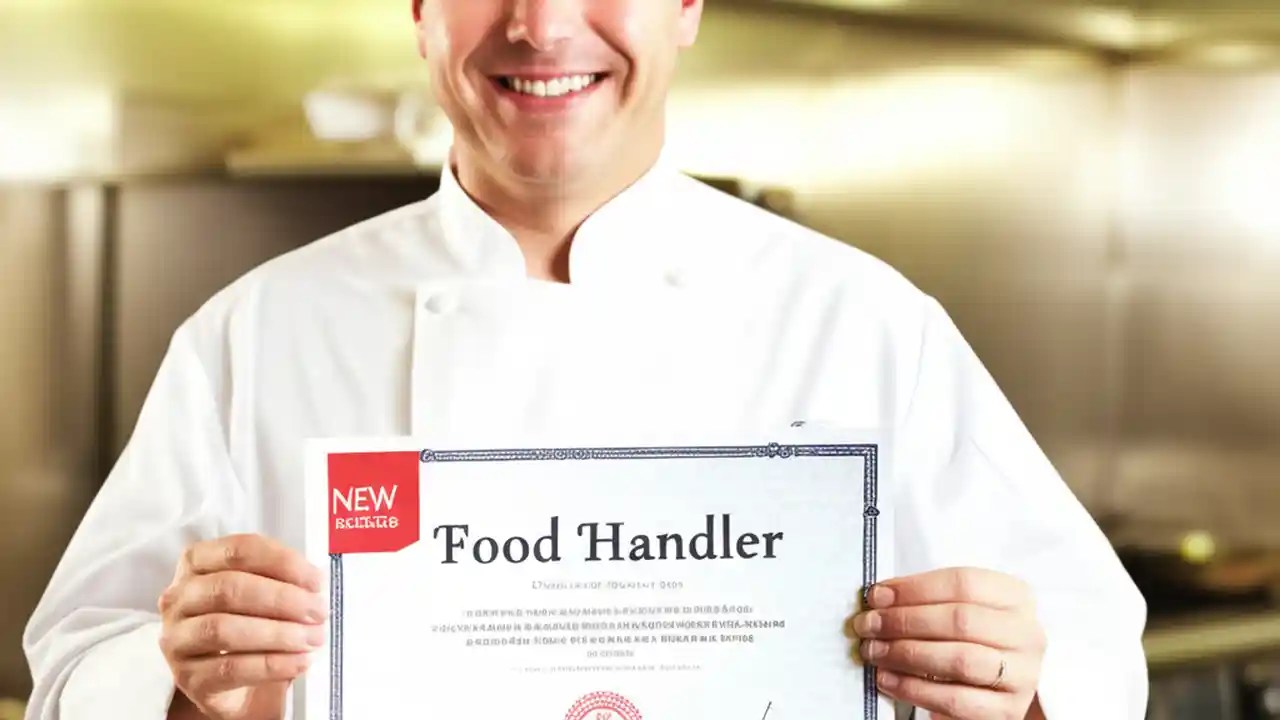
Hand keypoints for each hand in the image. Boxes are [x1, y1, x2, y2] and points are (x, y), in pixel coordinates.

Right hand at [158, 534, 326, 719]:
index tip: (315, 580)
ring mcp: (176, 638)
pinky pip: (229, 668)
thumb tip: (314, 583)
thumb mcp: (261, 595)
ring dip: (278, 633)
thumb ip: (282, 580)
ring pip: (224, 629)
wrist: (233, 686)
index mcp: (197, 563)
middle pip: (229, 589)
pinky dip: (271, 665)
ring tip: (313, 638)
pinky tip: (299, 662)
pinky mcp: (185, 676)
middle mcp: (179, 597)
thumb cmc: (249, 627)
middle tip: (318, 611)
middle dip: (282, 599)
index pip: (238, 550)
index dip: (281, 562)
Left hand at [847, 567, 1045, 719]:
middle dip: (904, 621)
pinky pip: (956, 700)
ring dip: (907, 654)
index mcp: (1016, 597)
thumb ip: (929, 600)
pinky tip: (888, 680)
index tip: (877, 595)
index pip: (964, 582)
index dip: (914, 587)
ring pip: (959, 660)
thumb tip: (879, 598)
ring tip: (874, 652)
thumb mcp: (961, 609)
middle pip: (960, 620)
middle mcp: (1027, 634)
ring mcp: (1023, 674)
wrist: (999, 684)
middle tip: (868, 625)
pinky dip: (915, 689)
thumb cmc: (972, 638)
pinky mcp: (1008, 710)